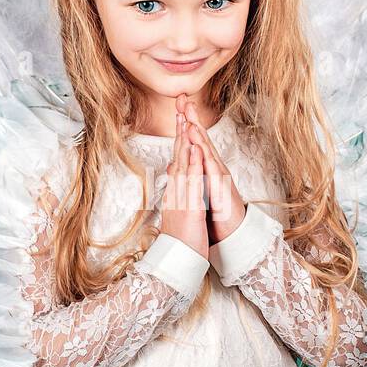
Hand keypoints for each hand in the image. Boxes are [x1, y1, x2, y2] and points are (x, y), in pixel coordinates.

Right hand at [160, 101, 209, 258]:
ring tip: (186, 118)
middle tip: (181, 105)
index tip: (182, 116)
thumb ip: (176, 187)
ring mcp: (181, 198)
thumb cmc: (181, 238)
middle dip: (180, 129)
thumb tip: (172, 168)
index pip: (177, 158)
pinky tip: (194, 149)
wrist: (178, 261)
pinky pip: (192, 182)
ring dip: (185, 140)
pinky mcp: (189, 207)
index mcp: (175, 191)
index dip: (180, 136)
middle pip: (178, 154)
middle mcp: (176, 191)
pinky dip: (193, 164)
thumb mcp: (177, 208)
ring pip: (183, 164)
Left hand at [177, 94, 245, 244]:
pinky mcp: (222, 191)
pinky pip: (214, 174)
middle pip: (202, 140)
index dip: (186, 124)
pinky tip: (201, 151)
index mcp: (205, 168)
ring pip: (208, 153)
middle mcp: (213, 168)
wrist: (230, 231)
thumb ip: (188, 174)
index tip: (178, 107)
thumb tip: (173, 164)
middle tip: (185, 101)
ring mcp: (219, 178)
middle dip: (193, 121)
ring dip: (200, 137)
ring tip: (190, 121)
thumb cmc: (215, 211)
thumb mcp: (197, 189)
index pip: (194, 141)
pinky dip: (207, 161)